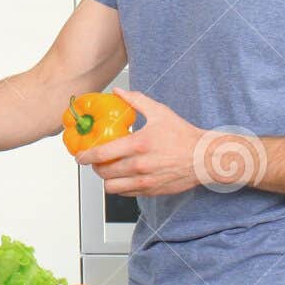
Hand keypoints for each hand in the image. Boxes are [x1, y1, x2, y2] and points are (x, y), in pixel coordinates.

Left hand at [75, 88, 209, 196]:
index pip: (101, 154)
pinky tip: (122, 177)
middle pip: (103, 172)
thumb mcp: (159, 112)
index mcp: (138, 145)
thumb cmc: (183, 136)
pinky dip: (120, 187)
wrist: (204, 157)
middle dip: (94, 167)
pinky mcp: (151, 191)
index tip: (80, 155)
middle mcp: (139, 165)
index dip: (85, 156)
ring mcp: (145, 181)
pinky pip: (125, 193)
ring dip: (106, 179)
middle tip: (95, 161)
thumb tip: (118, 91)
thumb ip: (136, 101)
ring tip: (107, 170)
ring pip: (111, 187)